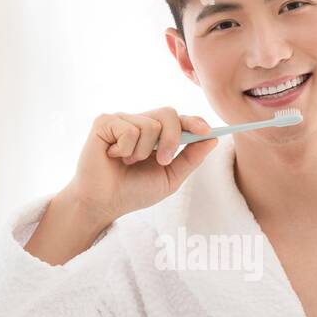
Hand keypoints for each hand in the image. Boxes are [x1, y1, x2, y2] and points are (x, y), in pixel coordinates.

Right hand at [67, 108, 217, 224]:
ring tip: (127, 163)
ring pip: (149, 124)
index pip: (179, 119)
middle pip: (168, 113)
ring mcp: (122, 120)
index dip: (194, 121)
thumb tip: (212, 139)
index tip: (207, 130)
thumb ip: (190, 159)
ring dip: (142, 151)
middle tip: (163, 160)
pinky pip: (128, 129)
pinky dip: (125, 149)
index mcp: (156, 135)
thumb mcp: (170, 178)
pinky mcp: (104, 122)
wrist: (104, 204)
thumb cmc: (133, 192)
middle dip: (172, 138)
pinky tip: (113, 156)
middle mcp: (139, 122)